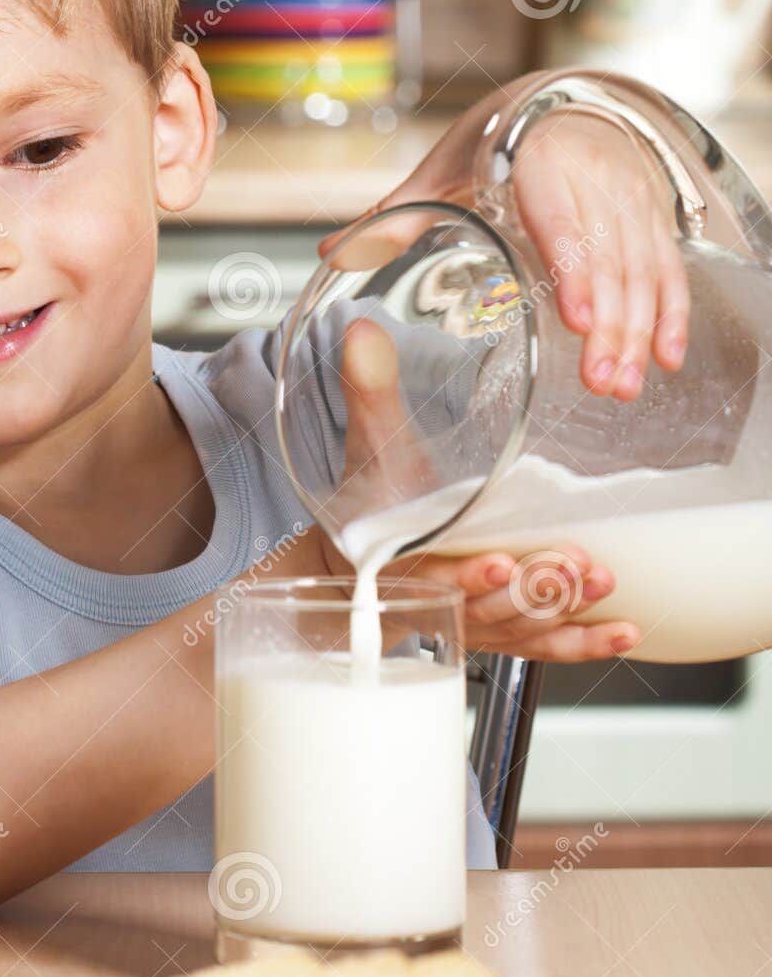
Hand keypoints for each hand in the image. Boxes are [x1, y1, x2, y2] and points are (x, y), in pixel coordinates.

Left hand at [320, 72, 691, 402]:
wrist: (553, 97)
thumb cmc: (490, 139)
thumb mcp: (439, 171)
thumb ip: (392, 217)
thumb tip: (329, 252)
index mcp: (538, 158)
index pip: (559, 217)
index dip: (573, 268)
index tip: (574, 319)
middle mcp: (593, 174)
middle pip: (607, 255)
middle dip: (609, 323)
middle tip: (599, 381)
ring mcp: (629, 195)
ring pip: (642, 267)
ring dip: (638, 329)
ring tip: (621, 386)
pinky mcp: (651, 215)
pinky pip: (668, 266)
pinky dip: (672, 312)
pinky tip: (667, 358)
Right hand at [333, 316, 641, 662]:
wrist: (355, 570)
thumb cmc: (371, 506)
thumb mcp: (368, 448)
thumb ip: (369, 391)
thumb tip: (361, 331)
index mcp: (401, 559)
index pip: (430, 575)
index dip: (463, 577)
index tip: (497, 563)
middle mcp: (439, 599)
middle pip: (487, 607)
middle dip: (531, 591)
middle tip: (571, 568)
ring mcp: (473, 621)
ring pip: (519, 627)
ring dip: (562, 612)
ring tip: (599, 584)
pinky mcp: (501, 631)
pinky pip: (542, 645)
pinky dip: (581, 642)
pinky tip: (620, 631)